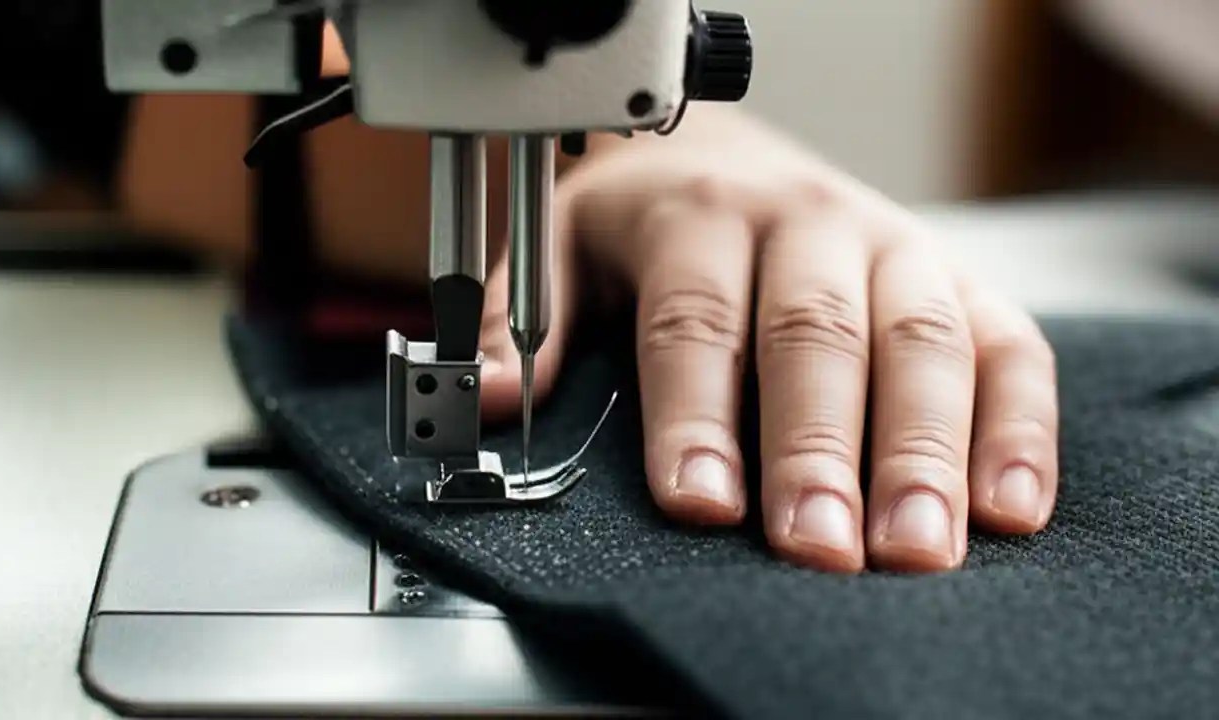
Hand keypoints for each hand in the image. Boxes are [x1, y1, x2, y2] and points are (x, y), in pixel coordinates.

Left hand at [474, 106, 1059, 573]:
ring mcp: (893, 249)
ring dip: (924, 453)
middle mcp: (807, 225)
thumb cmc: (647, 219)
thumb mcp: (558, 243)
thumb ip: (525, 317)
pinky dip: (1018, 429)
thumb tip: (495, 396)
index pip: (696, 321)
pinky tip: (1008, 510)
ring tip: (918, 551)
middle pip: (816, 337)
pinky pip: (1009, 346)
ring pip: (921, 344)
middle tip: (818, 546)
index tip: (699, 503)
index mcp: (699, 215)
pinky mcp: (958, 282)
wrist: (727, 151)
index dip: (696, 415)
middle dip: (818, 449)